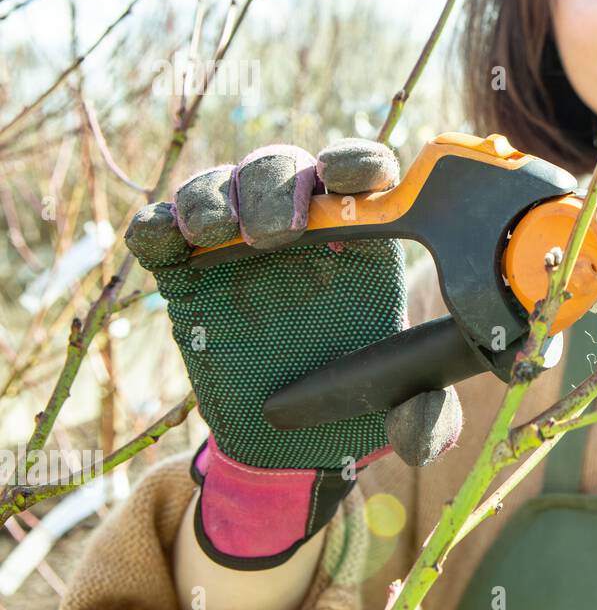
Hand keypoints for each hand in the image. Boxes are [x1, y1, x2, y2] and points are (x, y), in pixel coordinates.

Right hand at [125, 139, 462, 569]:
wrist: (291, 446)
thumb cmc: (361, 406)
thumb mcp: (406, 419)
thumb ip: (425, 419)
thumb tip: (416, 424)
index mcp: (364, 238)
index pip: (364, 175)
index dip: (357, 163)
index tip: (351, 178)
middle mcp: (299, 225)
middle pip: (285, 169)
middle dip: (276, 186)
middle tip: (274, 233)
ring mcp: (236, 243)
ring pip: (220, 185)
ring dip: (214, 196)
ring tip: (218, 233)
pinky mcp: (184, 272)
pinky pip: (160, 230)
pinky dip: (157, 224)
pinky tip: (166, 238)